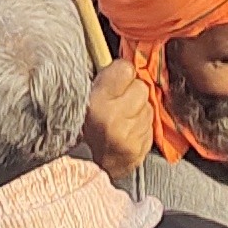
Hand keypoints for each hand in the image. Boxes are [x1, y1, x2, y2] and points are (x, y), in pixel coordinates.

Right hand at [81, 54, 154, 180]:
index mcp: (96, 103)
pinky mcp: (139, 151)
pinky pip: (151, 128)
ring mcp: (130, 138)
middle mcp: (115, 121)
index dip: (121, 72)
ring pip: (149, 108)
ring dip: (138, 112)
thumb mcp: (81, 97)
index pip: (126, 68)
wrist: (79, 167)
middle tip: (117, 102)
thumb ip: (103, 78)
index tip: (116, 78)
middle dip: (132, 92)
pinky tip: (126, 133)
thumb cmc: (77, 130)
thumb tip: (124, 59)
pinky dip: (141, 129)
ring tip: (120, 120)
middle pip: (141, 87)